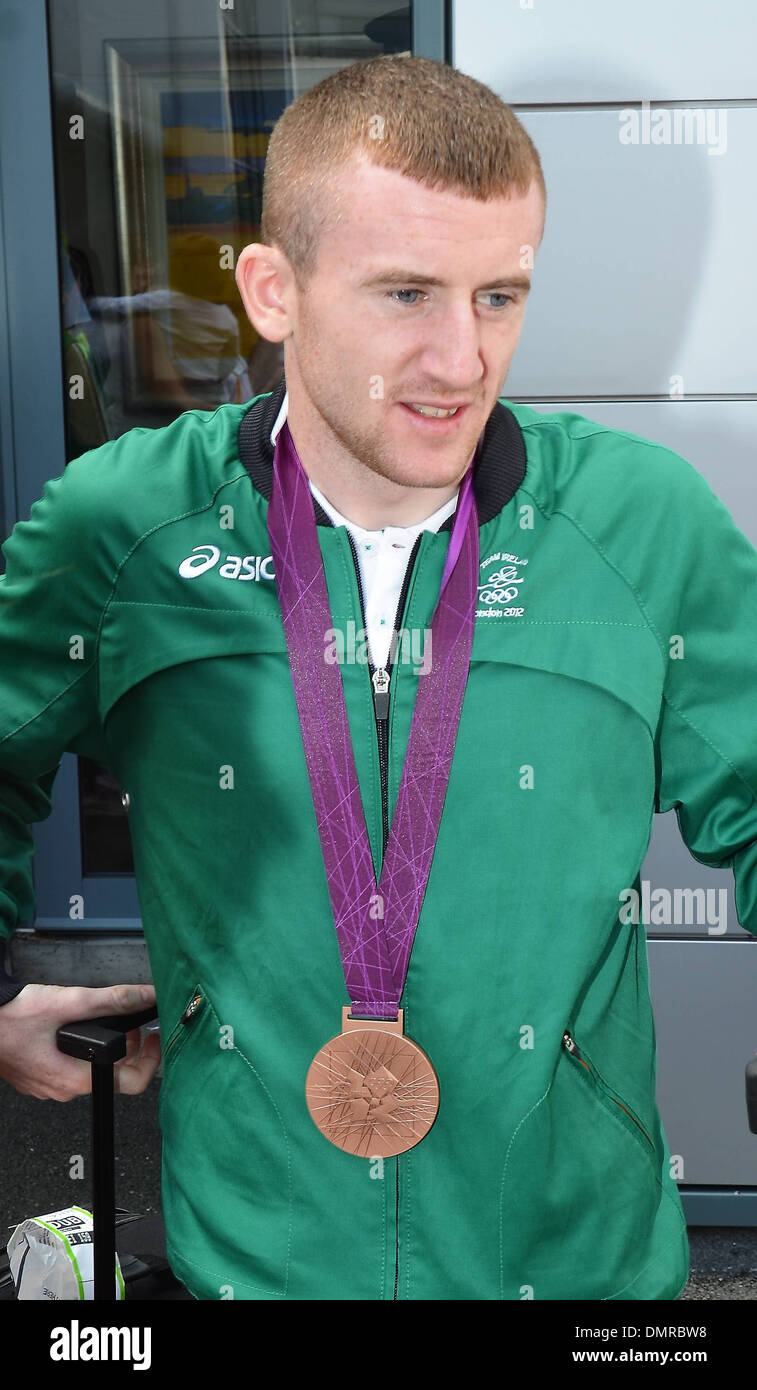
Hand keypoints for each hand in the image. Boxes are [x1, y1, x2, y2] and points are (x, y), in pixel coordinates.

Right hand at [0, 982, 160, 1099]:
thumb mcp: (70, 1001)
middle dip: (130, 1048)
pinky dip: (83, 1050)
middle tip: (132, 1024)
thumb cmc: (12, 1018)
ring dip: (106, 1048)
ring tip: (107, 1022)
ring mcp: (48, 1085)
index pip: (134, 1084)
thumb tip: (145, 996)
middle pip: (114, 1076)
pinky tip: (77, 1028)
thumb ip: (112, 999)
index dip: (152, 1059)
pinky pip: (70, 1068)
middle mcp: (62, 1090)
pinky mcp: (37, 1076)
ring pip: (91, 1071)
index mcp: (76, 1079)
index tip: (154, 1037)